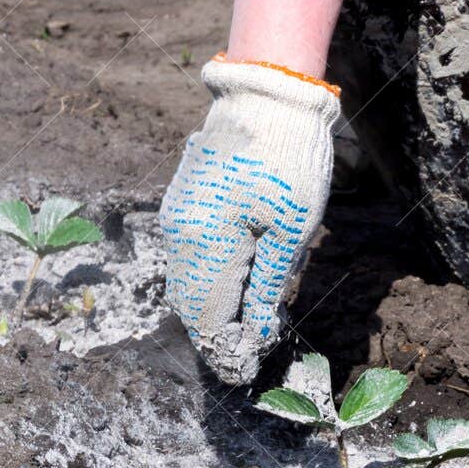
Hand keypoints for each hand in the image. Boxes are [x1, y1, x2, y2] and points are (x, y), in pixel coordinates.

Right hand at [160, 57, 339, 384]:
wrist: (267, 93)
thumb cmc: (288, 158)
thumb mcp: (291, 229)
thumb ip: (268, 286)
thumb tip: (257, 332)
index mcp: (204, 244)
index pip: (207, 318)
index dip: (226, 351)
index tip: (246, 374)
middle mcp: (180, 235)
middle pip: (189, 306)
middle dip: (214, 338)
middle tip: (242, 364)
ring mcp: (177, 218)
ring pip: (186, 285)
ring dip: (209, 313)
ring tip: (239, 335)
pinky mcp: (183, 204)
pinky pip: (188, 260)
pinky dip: (206, 285)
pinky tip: (232, 294)